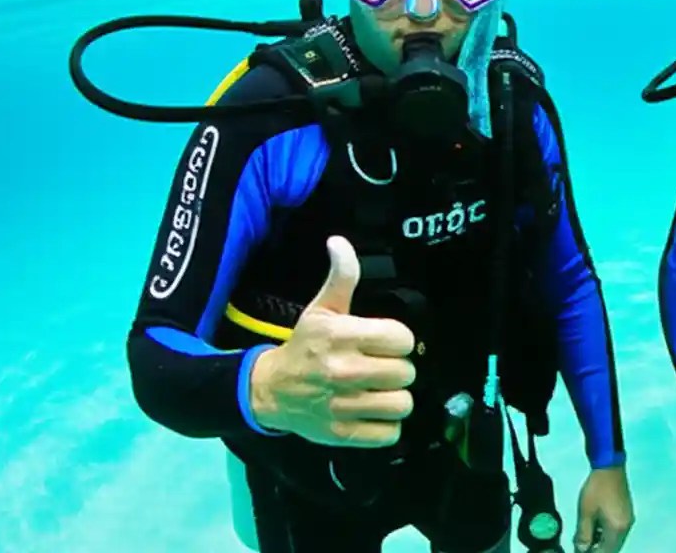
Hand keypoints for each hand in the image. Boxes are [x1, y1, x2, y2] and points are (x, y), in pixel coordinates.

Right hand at [249, 236, 417, 446]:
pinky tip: (372, 414)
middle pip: (406, 372)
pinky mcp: (343, 434)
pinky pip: (390, 434)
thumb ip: (341, 277)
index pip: (402, 339)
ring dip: (395, 399)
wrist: (269, 391)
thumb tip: (339, 242)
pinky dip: (386, 427)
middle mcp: (344, 371)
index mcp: (341, 336)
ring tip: (379, 392)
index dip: (397, 340)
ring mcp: (343, 405)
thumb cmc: (304, 346)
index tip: (384, 343)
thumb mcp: (321, 309)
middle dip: (397, 370)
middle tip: (380, 368)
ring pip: (403, 404)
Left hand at [573, 466, 633, 552]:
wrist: (610, 466)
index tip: (580, 550)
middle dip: (597, 549)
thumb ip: (583, 534)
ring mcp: (628, 520)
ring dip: (602, 542)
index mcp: (617, 529)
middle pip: (612, 548)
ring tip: (586, 537)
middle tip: (582, 545)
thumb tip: (581, 550)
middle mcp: (626, 528)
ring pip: (614, 540)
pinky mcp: (626, 513)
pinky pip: (617, 531)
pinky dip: (606, 534)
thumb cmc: (596, 489)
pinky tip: (596, 528)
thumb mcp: (585, 512)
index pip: (605, 552)